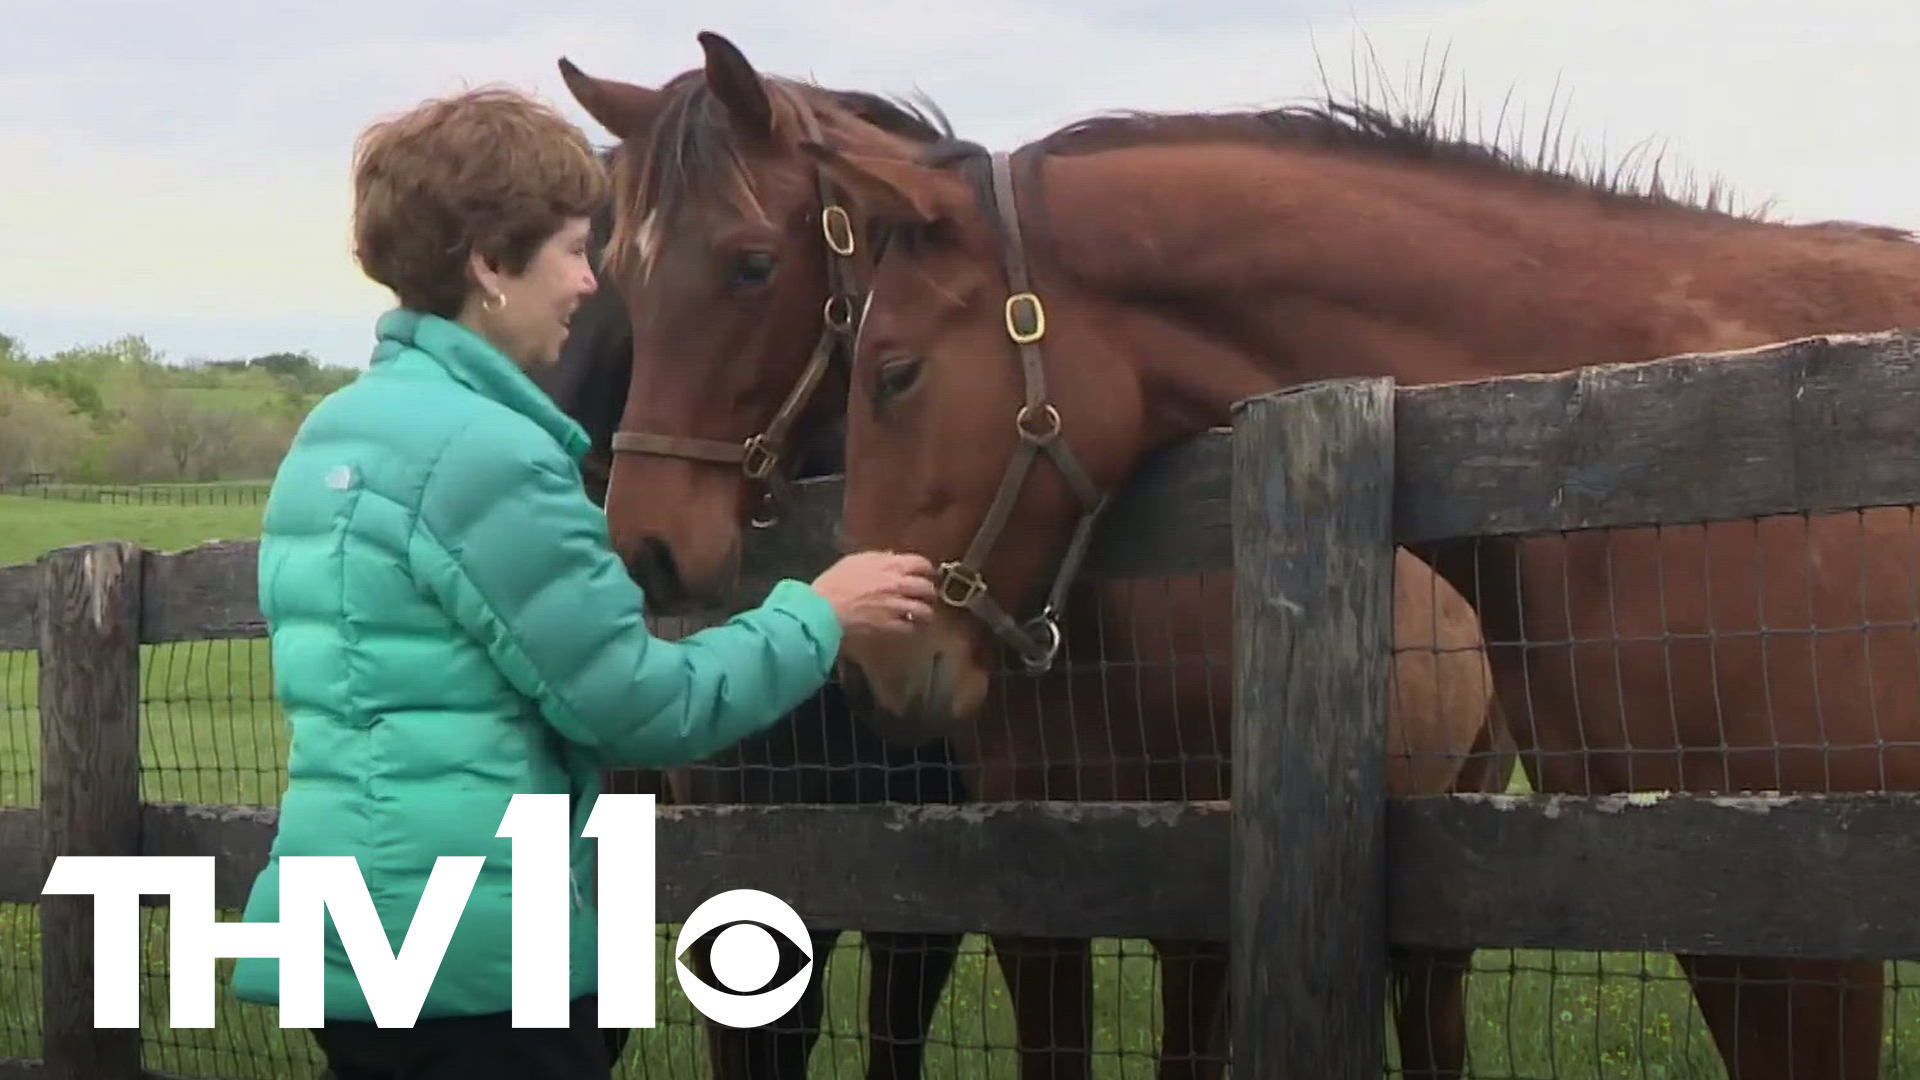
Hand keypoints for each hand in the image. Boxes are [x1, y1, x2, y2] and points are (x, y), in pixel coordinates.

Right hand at [810, 550, 936, 635]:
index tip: (925, 574)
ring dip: (925, 612)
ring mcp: (897, 607)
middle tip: (924, 597)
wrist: (823, 609)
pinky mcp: (892, 626)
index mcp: (891, 565)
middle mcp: (899, 585)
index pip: (921, 564)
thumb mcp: (855, 561)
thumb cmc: (834, 583)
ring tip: (921, 615)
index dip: (926, 570)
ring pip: (925, 610)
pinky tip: (909, 627)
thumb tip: (893, 559)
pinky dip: (913, 627)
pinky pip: (911, 627)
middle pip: (927, 588)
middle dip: (928, 592)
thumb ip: (879, 559)